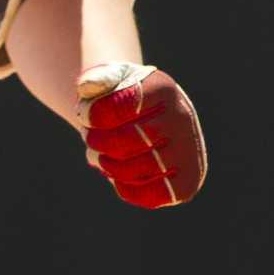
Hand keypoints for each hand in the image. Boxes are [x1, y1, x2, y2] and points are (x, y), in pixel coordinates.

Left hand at [76, 63, 205, 208]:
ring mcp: (188, 149)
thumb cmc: (116, 99)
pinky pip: (157, 195)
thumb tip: (88, 86)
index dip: (95, 114)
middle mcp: (181, 117)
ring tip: (104, 156)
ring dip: (110, 165)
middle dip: (101, 141)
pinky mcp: (186, 180)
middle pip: (134, 138)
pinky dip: (128, 190)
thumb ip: (95, 79)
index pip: (125, 103)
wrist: (140, 119)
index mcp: (161, 87)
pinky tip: (118, 176)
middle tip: (92, 138)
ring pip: (142, 168)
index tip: (85, 116)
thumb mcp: (105, 81)